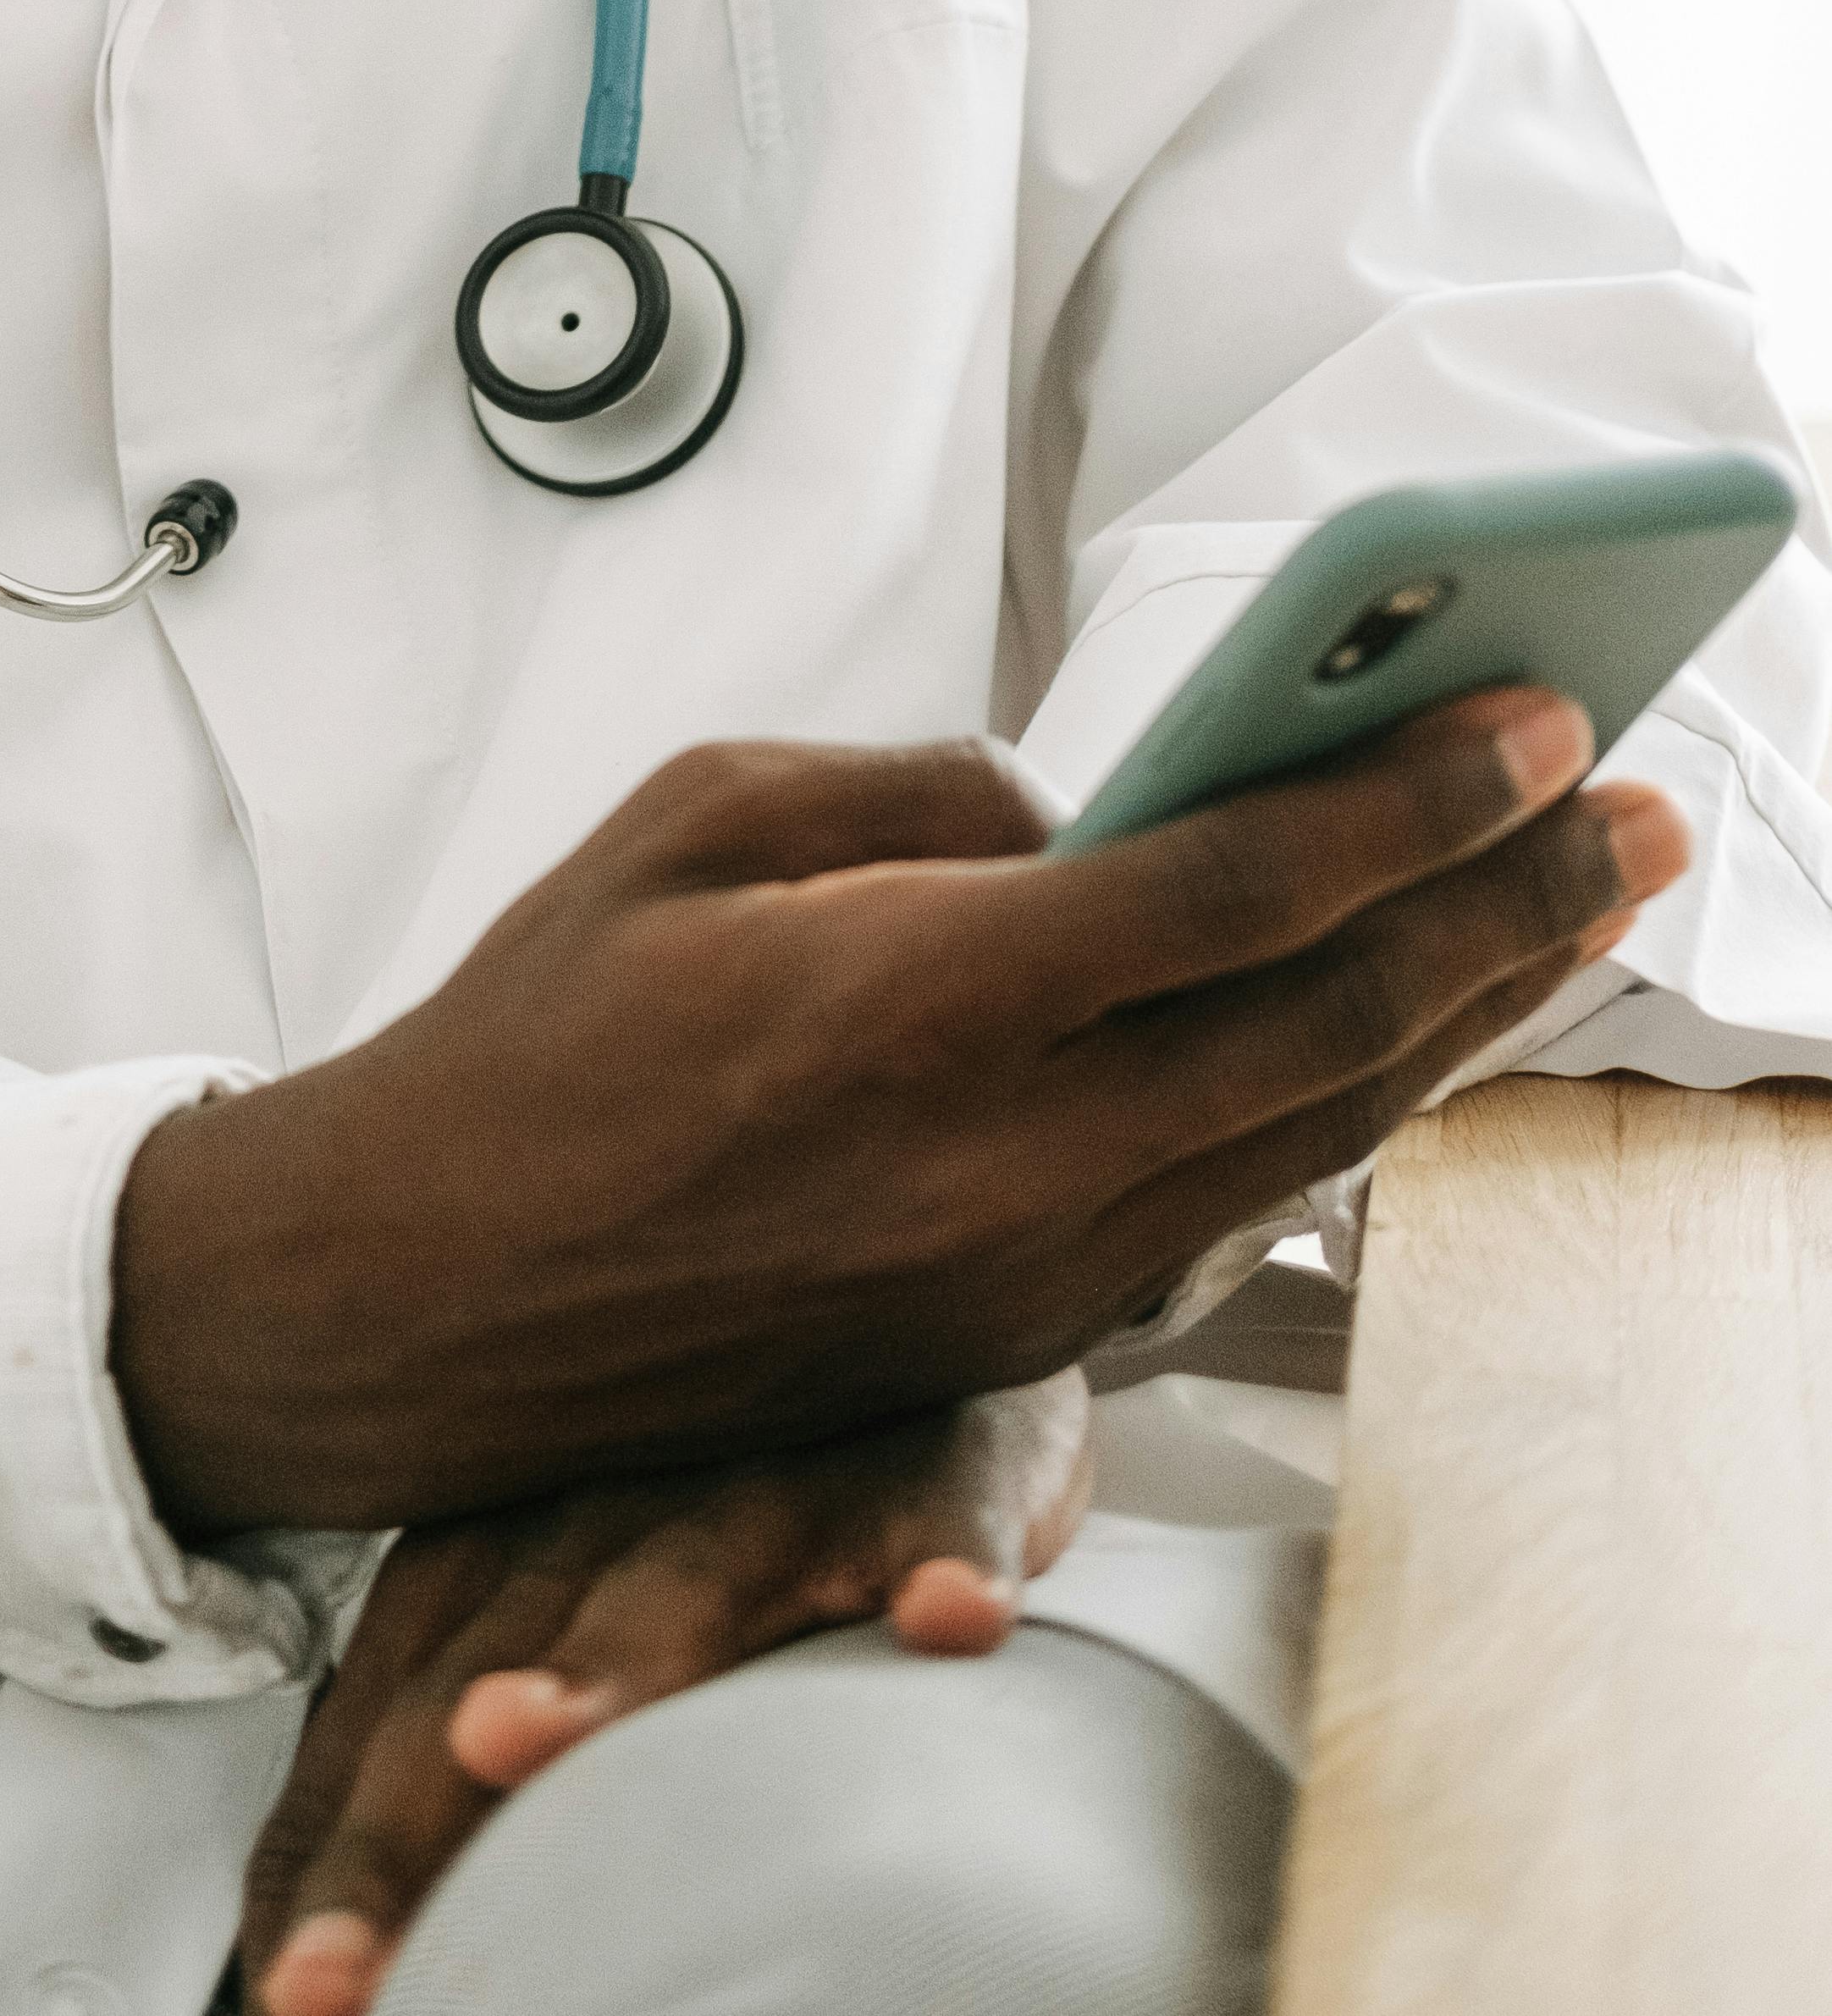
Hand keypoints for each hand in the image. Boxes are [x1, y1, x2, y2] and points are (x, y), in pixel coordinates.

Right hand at [114, 691, 1681, 1532]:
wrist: (424, 1292)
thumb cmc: (535, 1031)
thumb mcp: (694, 820)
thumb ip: (913, 798)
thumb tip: (1074, 813)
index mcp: (911, 1004)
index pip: (1231, 892)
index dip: (1404, 803)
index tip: (1530, 721)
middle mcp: (998, 1157)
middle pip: (1325, 1025)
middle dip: (1505, 906)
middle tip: (1630, 808)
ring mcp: (1019, 1270)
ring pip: (1310, 1133)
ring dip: (1464, 1015)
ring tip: (1577, 912)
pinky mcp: (1009, 1333)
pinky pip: (1229, 1208)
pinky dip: (1347, 1111)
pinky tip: (1410, 1041)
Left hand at [242, 1375, 1092, 2015]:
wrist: (918, 1346)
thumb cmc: (712, 1527)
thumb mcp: (565, 1632)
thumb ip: (450, 1762)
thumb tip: (319, 1968)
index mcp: (505, 1548)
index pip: (391, 1710)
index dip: (337, 1853)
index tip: (294, 1995)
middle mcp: (615, 1502)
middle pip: (498, 1657)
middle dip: (413, 1805)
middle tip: (343, 1959)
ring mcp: (776, 1477)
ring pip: (689, 1565)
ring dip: (614, 1652)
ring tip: (521, 1731)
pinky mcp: (936, 1458)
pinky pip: (943, 1503)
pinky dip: (942, 1548)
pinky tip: (943, 1614)